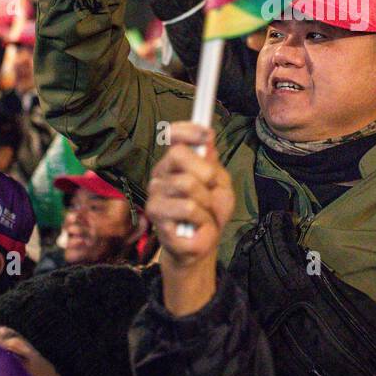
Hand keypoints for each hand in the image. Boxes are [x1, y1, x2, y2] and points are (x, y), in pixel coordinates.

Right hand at [146, 122, 233, 314]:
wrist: (202, 245)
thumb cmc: (209, 213)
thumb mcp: (220, 185)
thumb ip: (212, 162)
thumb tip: (207, 138)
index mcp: (176, 163)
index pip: (175, 137)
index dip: (188, 130)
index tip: (206, 134)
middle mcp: (162, 173)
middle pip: (178, 154)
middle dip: (203, 172)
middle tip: (210, 189)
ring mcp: (156, 192)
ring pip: (187, 183)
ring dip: (205, 202)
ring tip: (204, 214)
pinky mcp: (155, 213)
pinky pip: (187, 207)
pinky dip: (201, 218)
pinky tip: (196, 225)